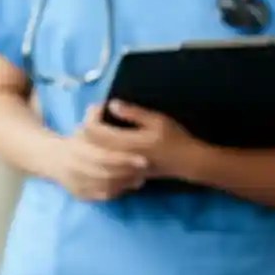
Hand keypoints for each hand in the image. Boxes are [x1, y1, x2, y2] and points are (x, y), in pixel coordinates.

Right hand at [50, 106, 149, 200]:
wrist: (52, 160)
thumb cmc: (75, 141)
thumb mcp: (82, 126)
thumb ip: (94, 117)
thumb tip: (105, 104)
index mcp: (75, 149)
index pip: (104, 157)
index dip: (124, 159)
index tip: (143, 159)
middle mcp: (74, 168)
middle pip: (106, 173)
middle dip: (128, 172)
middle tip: (145, 168)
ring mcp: (76, 182)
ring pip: (106, 186)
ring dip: (125, 183)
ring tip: (141, 177)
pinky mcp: (79, 194)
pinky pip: (102, 195)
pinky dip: (117, 191)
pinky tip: (128, 185)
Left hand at [85, 100, 201, 180]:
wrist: (187, 163)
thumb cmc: (175, 139)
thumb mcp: (157, 121)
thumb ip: (133, 113)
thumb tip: (111, 104)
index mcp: (125, 143)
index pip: (94, 130)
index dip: (92, 115)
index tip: (99, 105)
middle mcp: (118, 156)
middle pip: (89, 142)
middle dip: (87, 126)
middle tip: (95, 114)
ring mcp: (119, 166)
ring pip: (93, 153)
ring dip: (90, 139)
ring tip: (97, 125)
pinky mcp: (122, 170)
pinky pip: (101, 161)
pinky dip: (97, 149)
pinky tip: (102, 141)